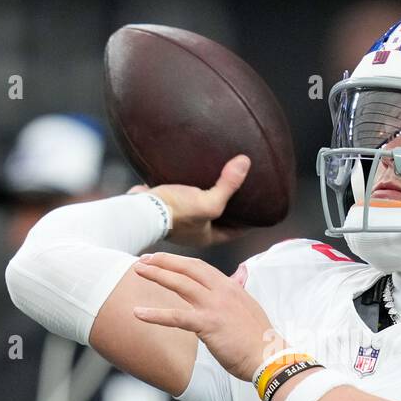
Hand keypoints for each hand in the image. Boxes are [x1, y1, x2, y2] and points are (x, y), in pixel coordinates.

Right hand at [127, 154, 251, 247]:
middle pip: (218, 218)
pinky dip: (191, 186)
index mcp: (206, 237)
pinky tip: (196, 172)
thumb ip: (227, 185)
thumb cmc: (175, 213)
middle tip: (245, 191)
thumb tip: (245, 163)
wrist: (139, 209)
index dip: (250, 221)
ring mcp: (178, 218)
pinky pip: (183, 194)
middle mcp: (193, 230)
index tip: (261, 208)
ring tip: (222, 179)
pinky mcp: (165, 204)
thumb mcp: (208, 202)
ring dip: (210, 194)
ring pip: (201, 205)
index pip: (236, 231)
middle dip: (230, 207)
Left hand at [131, 252, 284, 381]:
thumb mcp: (250, 306)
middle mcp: (222, 291)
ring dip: (156, 275)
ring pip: (180, 284)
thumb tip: (240, 273)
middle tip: (143, 260)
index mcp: (231, 286)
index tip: (161, 259)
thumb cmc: (259, 338)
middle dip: (163, 261)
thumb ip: (240, 288)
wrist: (269, 357)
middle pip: (187, 268)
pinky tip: (138, 313)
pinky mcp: (208, 325)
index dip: (178, 262)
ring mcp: (215, 306)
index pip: (200, 267)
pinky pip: (176, 317)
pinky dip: (155, 315)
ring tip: (137, 272)